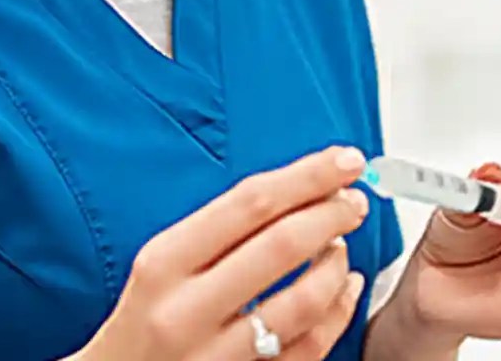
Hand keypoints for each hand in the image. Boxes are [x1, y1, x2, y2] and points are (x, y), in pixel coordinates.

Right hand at [72, 147, 371, 360]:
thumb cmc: (145, 316)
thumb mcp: (160, 264)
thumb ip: (219, 231)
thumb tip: (298, 188)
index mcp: (164, 262)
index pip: (250, 204)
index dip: (307, 176)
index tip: (344, 160)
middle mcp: (186, 309)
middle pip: (282, 246)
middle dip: (332, 215)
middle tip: (355, 200)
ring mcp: (214, 355)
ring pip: (303, 302)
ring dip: (338, 266)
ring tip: (342, 247)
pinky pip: (308, 348)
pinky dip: (338, 313)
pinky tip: (344, 291)